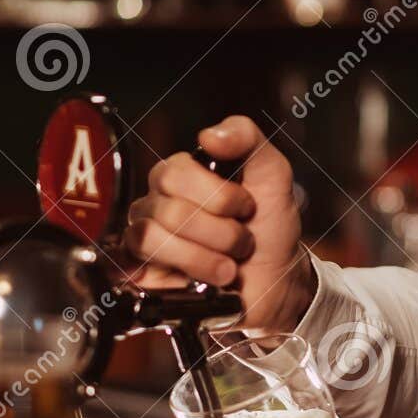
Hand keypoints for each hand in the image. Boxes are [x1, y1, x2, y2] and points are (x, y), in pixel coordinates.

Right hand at [124, 115, 315, 330]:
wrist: (278, 282)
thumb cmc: (270, 227)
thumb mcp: (272, 174)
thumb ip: (246, 138)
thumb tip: (208, 135)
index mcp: (178, 175)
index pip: (176, 173)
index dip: (220, 196)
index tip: (247, 207)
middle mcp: (155, 203)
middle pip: (169, 211)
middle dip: (221, 232)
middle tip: (243, 241)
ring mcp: (145, 239)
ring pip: (151, 239)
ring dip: (206, 258)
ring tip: (229, 266)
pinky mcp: (141, 276)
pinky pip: (138, 269)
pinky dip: (185, 274)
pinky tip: (206, 278)